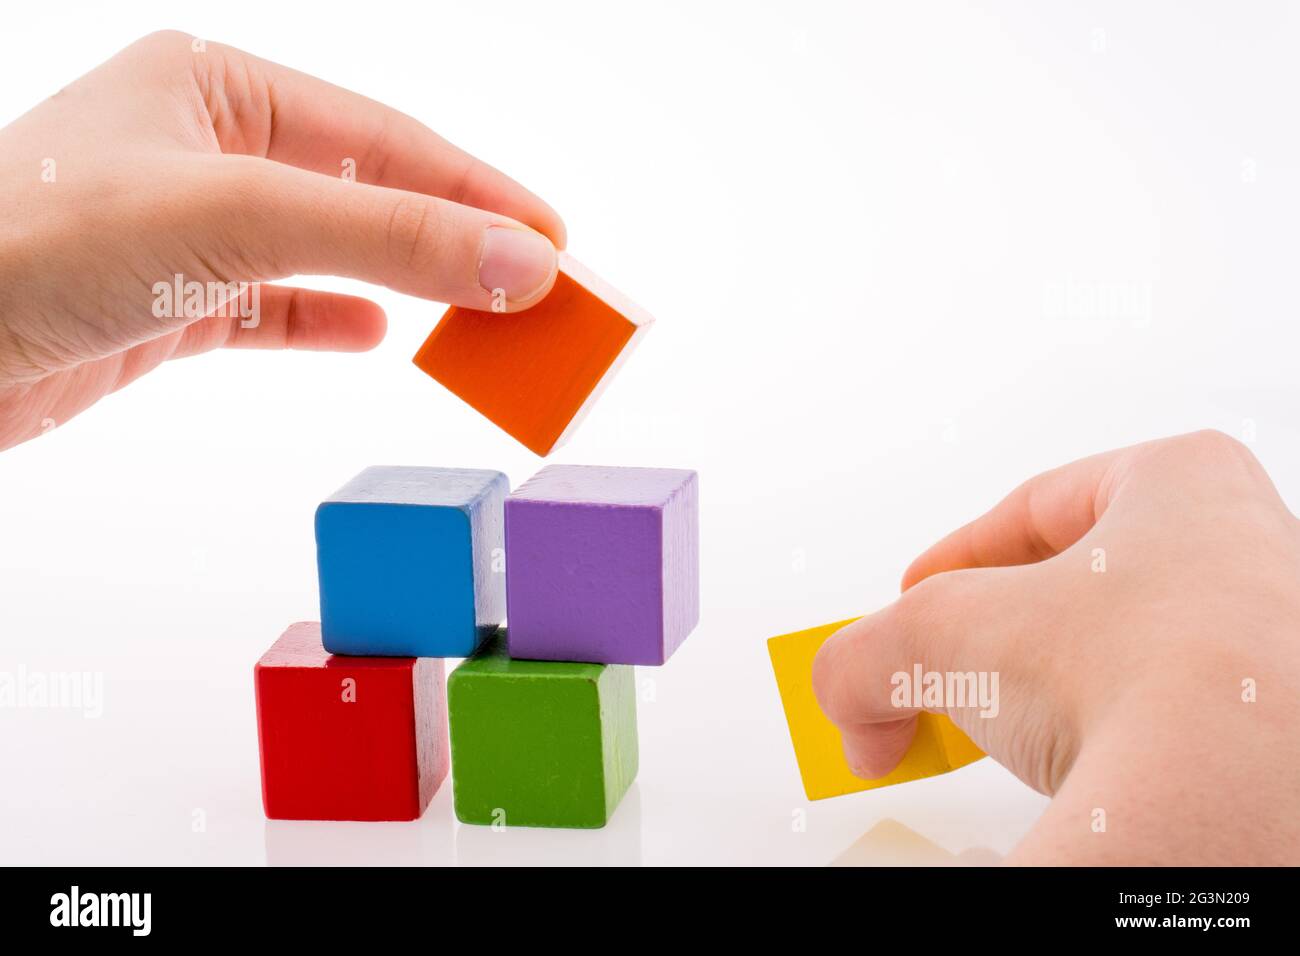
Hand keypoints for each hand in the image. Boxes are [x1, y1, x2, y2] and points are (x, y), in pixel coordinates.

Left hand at [0, 31, 564, 450]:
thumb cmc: (36, 246)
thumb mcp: (239, 218)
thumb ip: (389, 237)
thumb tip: (524, 263)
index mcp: (217, 87)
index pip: (383, 139)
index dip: (478, 193)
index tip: (555, 242)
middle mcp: (205, 148)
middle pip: (366, 194)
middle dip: (453, 241)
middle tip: (536, 288)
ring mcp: (187, 229)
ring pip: (330, 253)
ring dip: (407, 285)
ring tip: (481, 317)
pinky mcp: (168, 303)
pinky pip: (276, 307)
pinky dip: (331, 321)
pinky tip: (375, 334)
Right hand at [813, 430, 1299, 863]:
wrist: (1237, 797)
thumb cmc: (1144, 675)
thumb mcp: (945, 637)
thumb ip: (868, 654)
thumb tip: (848, 699)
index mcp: (1185, 481)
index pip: (1034, 509)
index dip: (956, 559)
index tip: (916, 599)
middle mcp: (1249, 548)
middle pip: (1079, 585)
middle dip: (999, 635)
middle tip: (948, 675)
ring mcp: (1275, 641)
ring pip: (1129, 654)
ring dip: (1054, 690)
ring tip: (1007, 735)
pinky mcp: (1278, 729)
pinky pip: (1174, 721)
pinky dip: (1112, 741)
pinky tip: (1080, 773)